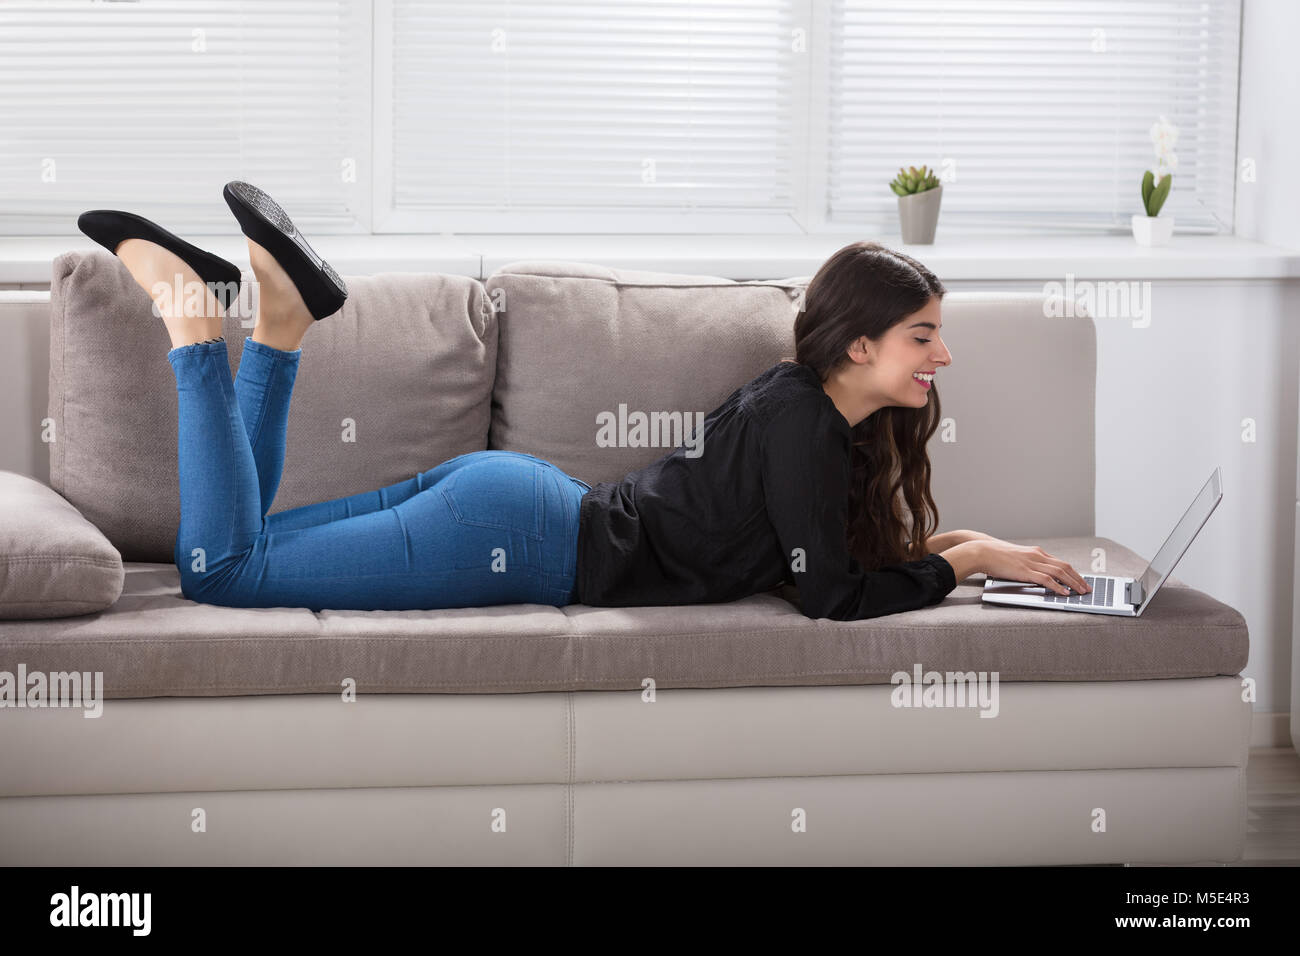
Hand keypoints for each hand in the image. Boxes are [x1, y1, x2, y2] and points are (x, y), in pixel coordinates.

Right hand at [976, 540, 1090, 595]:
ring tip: (1081, 592)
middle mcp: (1038, 555)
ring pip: (1060, 572)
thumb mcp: (1017, 558)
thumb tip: (1035, 576)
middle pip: (1065, 566)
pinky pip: (1047, 579)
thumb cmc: (996, 556)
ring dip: (1073, 583)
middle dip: (1078, 578)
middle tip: (1087, 588)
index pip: (1061, 562)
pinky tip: (1064, 592)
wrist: (982, 551)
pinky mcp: (1026, 570)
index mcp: (1036, 553)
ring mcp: (1032, 562)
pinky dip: (1058, 586)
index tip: (1081, 581)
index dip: (1073, 573)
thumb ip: (1028, 565)